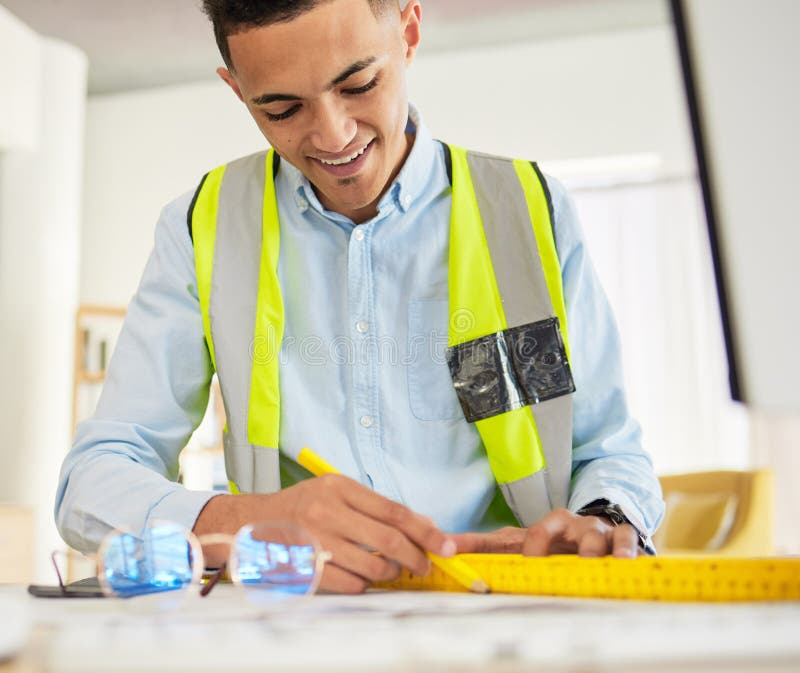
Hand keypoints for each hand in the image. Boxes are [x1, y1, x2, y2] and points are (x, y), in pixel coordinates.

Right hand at [193, 475, 455, 593]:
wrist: (244, 525)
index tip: (447, 545)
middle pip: (389, 540)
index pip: (393, 511)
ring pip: (374, 566)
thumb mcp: (333, 494)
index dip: (425, 530)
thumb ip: (373, 508)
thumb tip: (422, 525)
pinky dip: (365, 584)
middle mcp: (327, 511)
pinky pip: (352, 584)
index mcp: (338, 487)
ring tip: (389, 570)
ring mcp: (315, 541)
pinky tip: (361, 577)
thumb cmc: (298, 508)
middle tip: (427, 566)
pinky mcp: (306, 568)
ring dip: (390, 573)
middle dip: (417, 557)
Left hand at [451, 508, 640, 557]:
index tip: (529, 560)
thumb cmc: (551, 541)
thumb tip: (444, 546)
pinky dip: (629, 551)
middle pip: (572, 528)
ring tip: (596, 562)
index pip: (538, 531)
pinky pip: (628, 541)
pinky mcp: (623, 540)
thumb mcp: (518, 542)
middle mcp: (575, 525)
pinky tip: (628, 563)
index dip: (534, 545)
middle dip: (568, 543)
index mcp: (550, 524)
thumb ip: (482, 546)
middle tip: (566, 559)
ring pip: (601, 535)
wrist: (593, 530)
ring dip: (600, 549)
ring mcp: (600, 532)